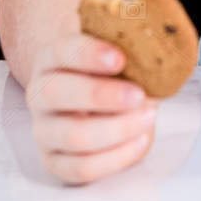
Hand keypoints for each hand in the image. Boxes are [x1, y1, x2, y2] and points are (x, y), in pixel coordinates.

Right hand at [26, 31, 157, 184]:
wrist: (87, 94)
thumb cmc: (106, 68)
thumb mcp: (114, 47)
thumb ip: (129, 38)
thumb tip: (160, 33)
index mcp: (52, 57)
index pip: (63, 51)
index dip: (90, 54)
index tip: (121, 58)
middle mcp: (40, 93)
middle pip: (60, 94)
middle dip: (102, 95)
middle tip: (140, 94)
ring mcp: (44, 130)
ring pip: (73, 135)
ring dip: (116, 129)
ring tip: (148, 117)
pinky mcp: (54, 161)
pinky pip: (81, 167)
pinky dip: (115, 157)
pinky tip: (140, 140)